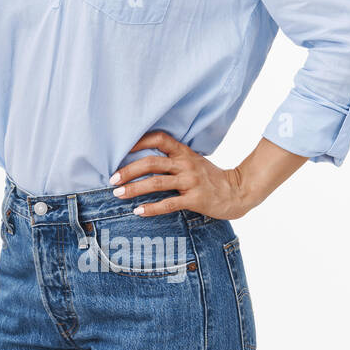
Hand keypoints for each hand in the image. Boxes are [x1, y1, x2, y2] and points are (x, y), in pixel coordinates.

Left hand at [108, 130, 257, 220]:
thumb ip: (172, 159)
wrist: (238, 192)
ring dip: (134, 188)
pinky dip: (151, 208)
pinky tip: (138, 211)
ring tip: (118, 193)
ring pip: (156, 182)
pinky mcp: (195, 199)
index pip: (160, 138)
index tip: (122, 149)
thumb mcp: (193, 161)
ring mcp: (190, 182)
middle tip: (112, 179)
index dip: (140, 141)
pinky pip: (169, 203)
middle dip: (128, 170)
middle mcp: (186, 164)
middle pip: (151, 162)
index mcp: (184, 152)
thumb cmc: (210, 177)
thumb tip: (141, 161)